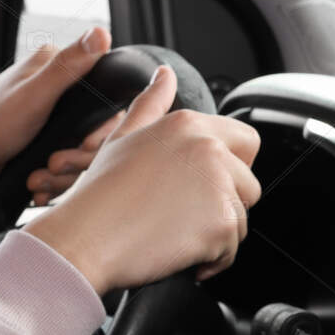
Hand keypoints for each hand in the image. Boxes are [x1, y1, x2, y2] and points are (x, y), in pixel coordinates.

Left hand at [0, 27, 114, 217]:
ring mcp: (53, 117)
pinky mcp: (47, 141)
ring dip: (63, 174)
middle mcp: (57, 88)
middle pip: (97, 130)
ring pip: (82, 152)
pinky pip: (68, 165)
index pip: (105, 95)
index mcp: (56, 66)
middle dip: (77, 157)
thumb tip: (101, 32)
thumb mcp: (34, 94)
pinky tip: (38, 184)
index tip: (86, 144)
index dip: (102, 128)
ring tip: (38, 178)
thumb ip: (70, 66)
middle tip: (53, 164)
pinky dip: (55, 180)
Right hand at [24, 64, 263, 291]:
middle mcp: (209, 149)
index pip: (247, 141)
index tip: (207, 184)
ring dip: (215, 235)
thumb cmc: (99, 195)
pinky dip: (211, 260)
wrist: (85, 238)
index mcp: (189, 125)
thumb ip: (151, 105)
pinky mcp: (221, 223)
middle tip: (182, 216)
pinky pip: (232, 250)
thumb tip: (165, 74)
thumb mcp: (123, 137)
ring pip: (241, 220)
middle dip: (224, 206)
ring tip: (174, 234)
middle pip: (249, 185)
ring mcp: (218, 185)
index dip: (233, 167)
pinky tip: (178, 252)